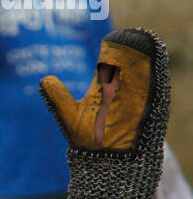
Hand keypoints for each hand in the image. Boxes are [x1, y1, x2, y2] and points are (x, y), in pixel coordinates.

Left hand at [41, 30, 161, 153]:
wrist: (105, 160)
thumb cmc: (87, 141)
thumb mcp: (71, 116)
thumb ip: (59, 98)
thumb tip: (44, 80)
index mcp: (101, 88)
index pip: (108, 62)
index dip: (110, 50)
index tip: (109, 41)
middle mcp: (119, 89)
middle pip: (126, 62)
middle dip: (128, 49)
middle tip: (126, 38)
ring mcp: (134, 96)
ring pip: (141, 69)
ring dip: (143, 56)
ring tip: (141, 44)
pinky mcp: (148, 104)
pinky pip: (155, 83)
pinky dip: (155, 70)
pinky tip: (152, 60)